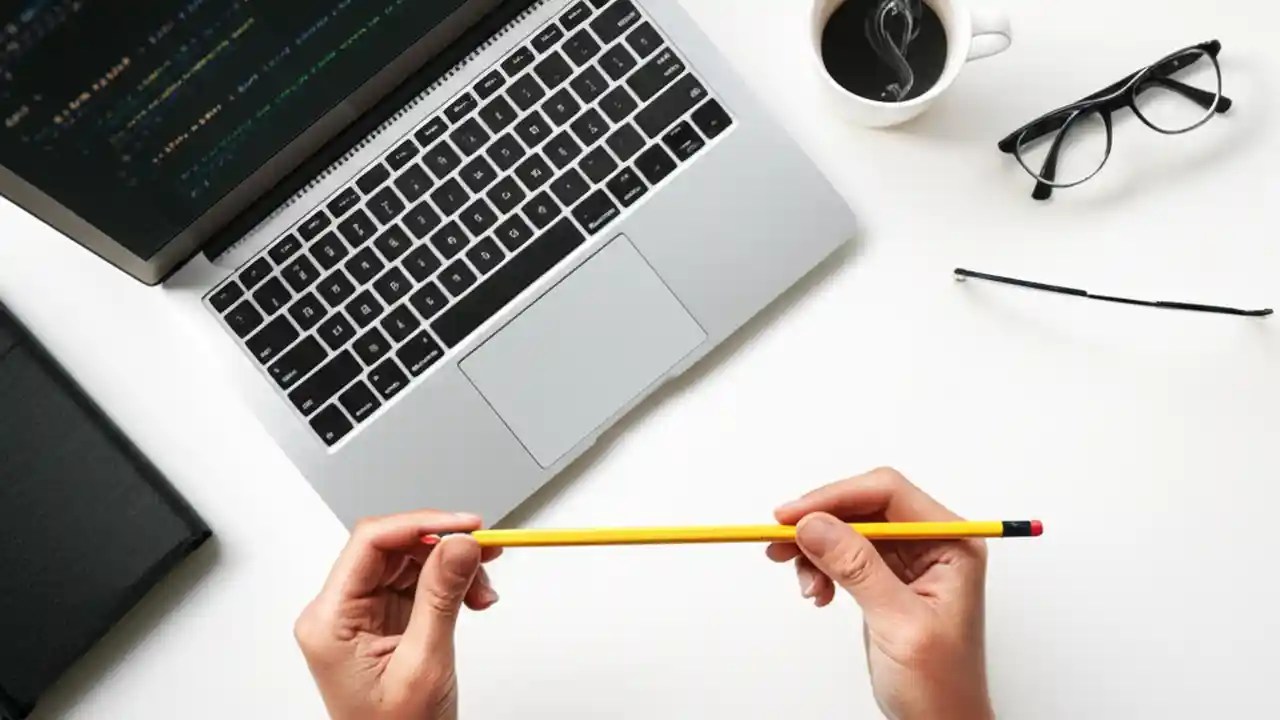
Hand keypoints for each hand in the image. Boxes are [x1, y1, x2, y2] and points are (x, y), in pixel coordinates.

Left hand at [295, 511, 500, 719]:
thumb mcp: (424, 664)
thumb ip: (440, 597)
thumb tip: (458, 545)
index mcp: (330, 620)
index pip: (370, 543)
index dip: (421, 525)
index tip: (465, 526)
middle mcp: (340, 612)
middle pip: (392, 548)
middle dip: (444, 548)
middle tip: (485, 551)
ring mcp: (362, 616)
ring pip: (410, 563)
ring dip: (452, 568)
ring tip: (483, 587)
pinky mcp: (384, 622)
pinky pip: (418, 584)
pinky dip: (451, 585)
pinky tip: (473, 597)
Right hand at [768, 468, 991, 719]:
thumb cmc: (942, 686)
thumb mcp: (900, 624)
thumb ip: (858, 569)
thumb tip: (814, 525)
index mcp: (952, 544)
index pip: (888, 494)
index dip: (836, 497)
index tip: (792, 516)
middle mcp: (931, 544)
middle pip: (864, 506)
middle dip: (820, 522)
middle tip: (780, 541)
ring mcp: (907, 560)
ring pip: (848, 528)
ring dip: (816, 548)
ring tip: (803, 581)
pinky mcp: (884, 578)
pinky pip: (843, 553)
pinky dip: (820, 566)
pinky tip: (816, 591)